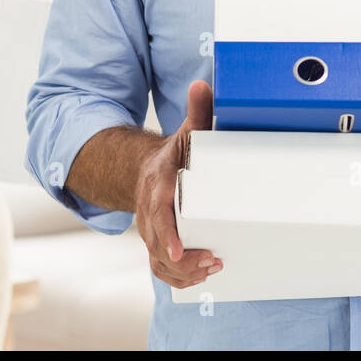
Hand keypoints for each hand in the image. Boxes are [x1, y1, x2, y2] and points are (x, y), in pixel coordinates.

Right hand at [133, 80, 222, 289]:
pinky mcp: (154, 241)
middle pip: (157, 243)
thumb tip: (202, 84)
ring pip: (157, 260)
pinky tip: (201, 277)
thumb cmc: (174, 154)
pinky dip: (178, 277)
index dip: (167, 232)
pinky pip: (160, 266)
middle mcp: (147, 209)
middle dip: (184, 259)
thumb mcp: (187, 130)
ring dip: (183, 272)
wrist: (147, 169)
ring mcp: (148, 228)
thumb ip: (198, 111)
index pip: (157, 211)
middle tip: (214, 261)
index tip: (179, 250)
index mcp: (156, 183)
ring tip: (212, 269)